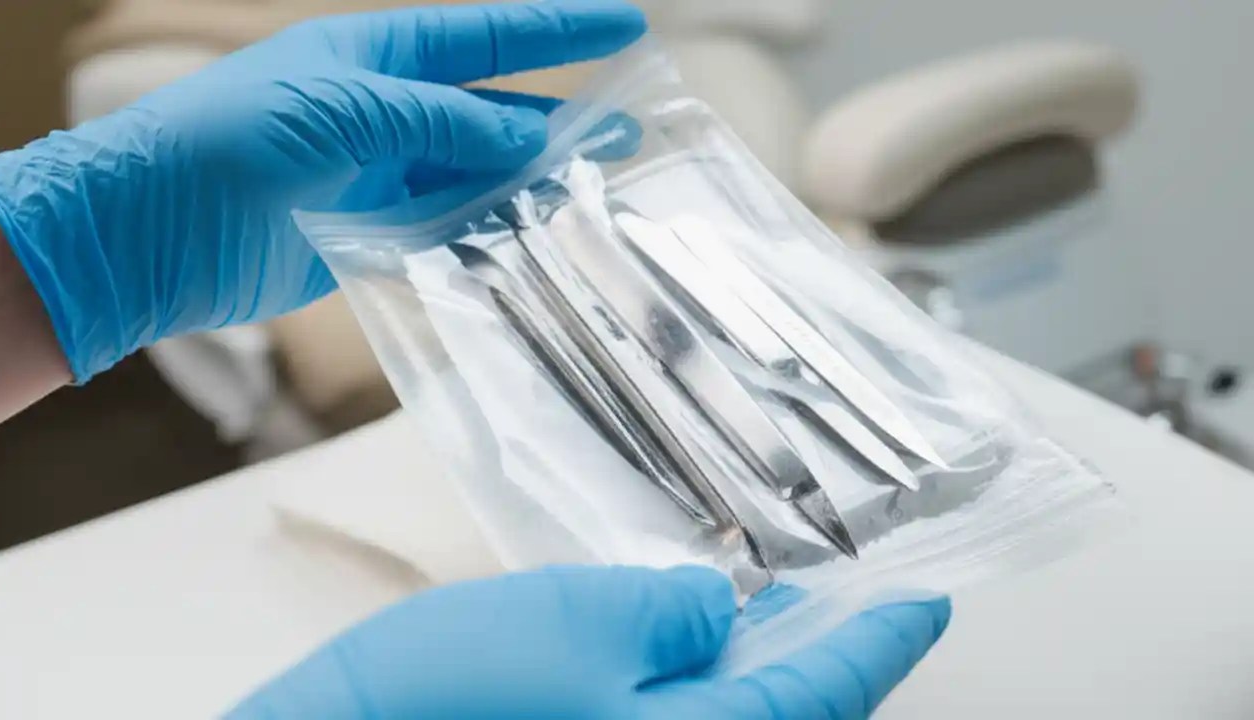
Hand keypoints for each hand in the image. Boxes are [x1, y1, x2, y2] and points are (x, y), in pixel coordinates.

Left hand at [0, 0, 645, 382]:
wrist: (148, 234)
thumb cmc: (229, 142)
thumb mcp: (344, 111)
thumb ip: (441, 123)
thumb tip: (529, 141)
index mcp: (375, 57)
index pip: (487, 36)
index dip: (559, 30)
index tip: (629, 26)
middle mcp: (384, 113)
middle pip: (491, 113)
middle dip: (558, 123)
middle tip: (629, 134)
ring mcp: (377, 177)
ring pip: (474, 178)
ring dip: (530, 189)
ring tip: (593, 199)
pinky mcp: (366, 236)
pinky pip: (444, 232)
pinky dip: (487, 238)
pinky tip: (528, 246)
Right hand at [227, 566, 950, 718]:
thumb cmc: (448, 703)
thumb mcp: (577, 621)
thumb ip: (670, 612)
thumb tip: (711, 615)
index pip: (826, 695)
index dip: (881, 641)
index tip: (927, 601)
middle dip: (827, 660)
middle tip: (848, 600)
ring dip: (763, 676)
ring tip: (773, 614)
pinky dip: (699, 695)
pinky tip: (688, 652)